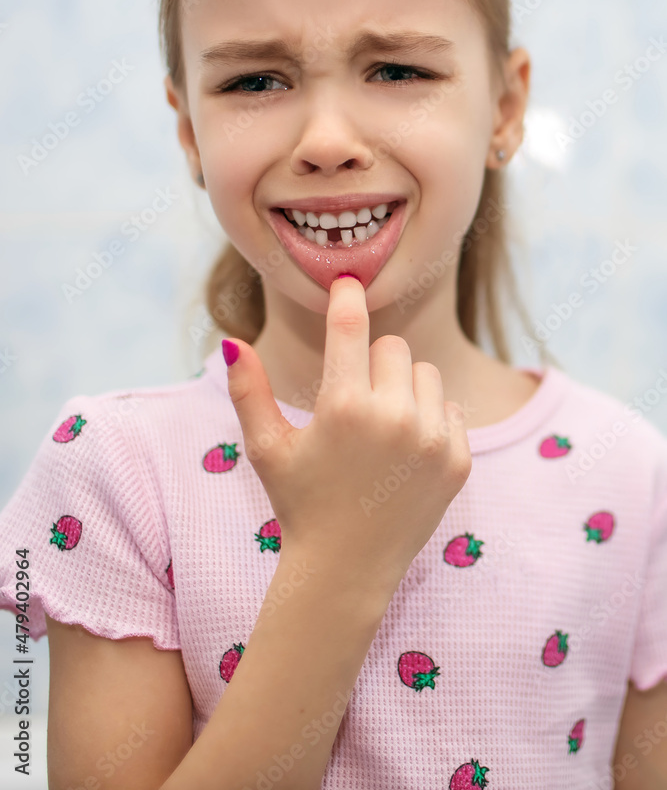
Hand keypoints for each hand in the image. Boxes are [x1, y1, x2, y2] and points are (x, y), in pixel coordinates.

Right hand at [223, 275, 471, 593]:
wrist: (346, 570)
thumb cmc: (299, 503)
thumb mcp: (266, 448)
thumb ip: (248, 391)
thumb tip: (233, 340)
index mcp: (342, 407)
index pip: (350, 326)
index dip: (347, 297)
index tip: (349, 282)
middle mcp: (393, 418)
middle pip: (393, 346)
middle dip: (372, 363)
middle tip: (355, 401)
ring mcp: (432, 440)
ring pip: (426, 374)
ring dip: (404, 388)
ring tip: (381, 427)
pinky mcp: (459, 461)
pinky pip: (453, 408)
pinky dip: (432, 419)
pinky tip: (405, 451)